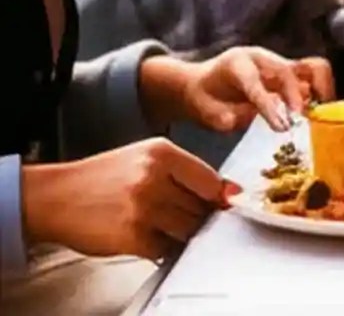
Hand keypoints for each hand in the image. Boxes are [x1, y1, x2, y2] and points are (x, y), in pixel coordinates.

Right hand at [22, 138, 222, 260]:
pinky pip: (166, 249)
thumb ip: (188, 172)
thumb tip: (229, 193)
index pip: (212, 180)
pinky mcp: (132, 235)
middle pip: (202, 208)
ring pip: (189, 230)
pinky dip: (162, 248)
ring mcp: (143, 207)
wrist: (55, 197)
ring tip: (160, 224)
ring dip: (182, 234)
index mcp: (161, 153)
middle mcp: (153, 177)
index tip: (220, 203)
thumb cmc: (102, 178)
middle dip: (197, 216)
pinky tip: (146, 235)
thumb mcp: (146, 159)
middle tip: (176, 214)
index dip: (219, 197)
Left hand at [140, 48, 334, 132]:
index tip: (282, 127)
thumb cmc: (203, 98)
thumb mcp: (204, 111)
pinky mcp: (292, 74)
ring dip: (321, 91)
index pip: (256, 84)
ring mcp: (280, 63)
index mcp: (237, 63)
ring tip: (319, 115)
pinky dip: (322, 95)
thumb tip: (245, 120)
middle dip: (298, 97)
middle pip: (289, 70)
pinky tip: (318, 114)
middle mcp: (262, 58)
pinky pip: (315, 78)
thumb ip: (224, 116)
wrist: (203, 83)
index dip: (270, 106)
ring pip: (312, 67)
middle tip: (302, 121)